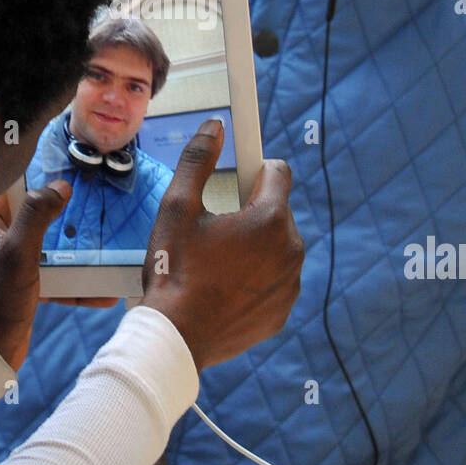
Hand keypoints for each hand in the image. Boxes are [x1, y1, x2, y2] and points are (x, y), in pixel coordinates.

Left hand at [0, 181, 96, 370]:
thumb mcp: (18, 252)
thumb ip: (37, 214)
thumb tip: (61, 185)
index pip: (10, 180)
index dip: (38, 170)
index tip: (70, 163)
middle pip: (34, 210)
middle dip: (65, 210)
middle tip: (97, 197)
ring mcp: (7, 258)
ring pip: (47, 243)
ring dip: (75, 249)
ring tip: (107, 243)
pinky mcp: (19, 282)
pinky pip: (51, 273)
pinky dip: (73, 281)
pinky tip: (103, 292)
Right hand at [140, 120, 302, 370]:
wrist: (176, 337)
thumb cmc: (174, 270)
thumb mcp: (177, 208)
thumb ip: (197, 160)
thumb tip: (215, 127)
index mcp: (270, 218)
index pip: (278, 171)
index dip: (254, 169)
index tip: (236, 179)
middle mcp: (291, 248)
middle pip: (277, 210)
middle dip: (250, 212)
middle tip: (214, 231)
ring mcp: (290, 282)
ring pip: (277, 246)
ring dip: (255, 246)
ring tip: (216, 263)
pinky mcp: (283, 310)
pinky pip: (275, 280)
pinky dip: (257, 278)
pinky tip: (225, 288)